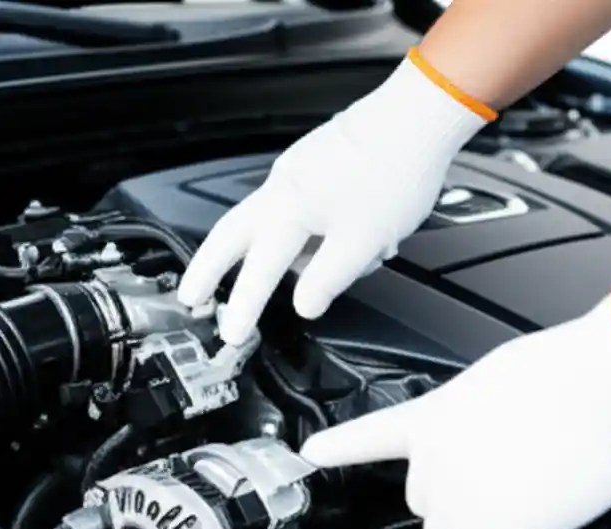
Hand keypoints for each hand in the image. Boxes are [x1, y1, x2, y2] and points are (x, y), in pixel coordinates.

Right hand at [176, 52, 489, 345]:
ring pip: (266, 220)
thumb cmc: (396, 170)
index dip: (244, 306)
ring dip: (264, 250)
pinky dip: (303, 230)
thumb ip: (328, 278)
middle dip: (207, 268)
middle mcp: (282, 187)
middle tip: (190, 295)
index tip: (231, 331)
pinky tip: (336, 238)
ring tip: (289, 271)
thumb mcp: (363, 242)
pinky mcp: (314, 164)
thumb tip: (304, 305)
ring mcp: (295, 172)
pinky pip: (295, 206)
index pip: (259, 269)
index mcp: (289, 209)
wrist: (419, 115)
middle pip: (230, 234)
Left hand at [298, 290, 610, 528]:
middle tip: (509, 483)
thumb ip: (475, 426)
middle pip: (426, 506)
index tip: (309, 454)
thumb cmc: (567, 376)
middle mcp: (431, 463)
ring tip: (527, 501)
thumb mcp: (496, 387)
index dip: (340, 447)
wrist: (598, 387)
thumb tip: (494, 450)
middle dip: (461, 505)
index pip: (372, 435)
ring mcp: (455, 502)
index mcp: (432, 418)